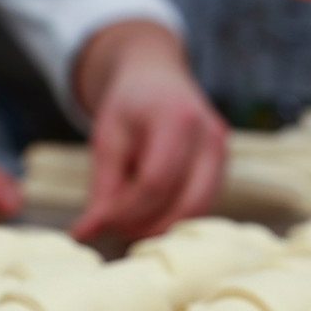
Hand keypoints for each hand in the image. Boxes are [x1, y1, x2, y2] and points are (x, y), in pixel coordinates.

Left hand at [71, 23, 227, 240]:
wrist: (158, 78)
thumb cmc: (130, 105)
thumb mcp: (107, 139)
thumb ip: (101, 188)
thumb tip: (85, 233)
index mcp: (177, 119)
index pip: (155, 182)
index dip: (126, 211)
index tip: (99, 223)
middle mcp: (210, 136)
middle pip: (185, 204)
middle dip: (147, 226)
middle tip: (115, 230)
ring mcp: (223, 152)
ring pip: (198, 210)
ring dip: (162, 226)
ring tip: (131, 223)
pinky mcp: (225, 165)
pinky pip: (202, 205)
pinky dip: (175, 216)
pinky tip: (150, 212)